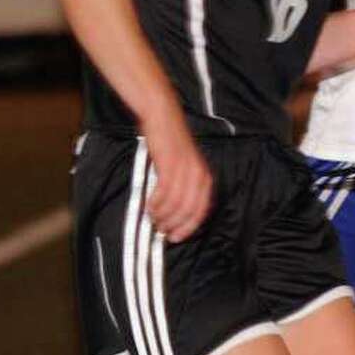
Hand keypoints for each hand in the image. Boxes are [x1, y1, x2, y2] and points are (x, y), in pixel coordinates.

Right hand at [140, 102, 213, 241]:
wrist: (163, 118)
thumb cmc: (171, 143)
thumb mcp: (185, 167)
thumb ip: (184, 187)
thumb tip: (176, 212)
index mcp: (205, 177)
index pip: (201, 211)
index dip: (189, 227)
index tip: (177, 237)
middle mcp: (198, 175)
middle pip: (189, 211)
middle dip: (175, 225)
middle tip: (162, 231)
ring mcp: (185, 171)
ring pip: (175, 205)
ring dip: (162, 216)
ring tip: (153, 219)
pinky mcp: (170, 165)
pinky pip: (163, 193)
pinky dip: (155, 204)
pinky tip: (149, 206)